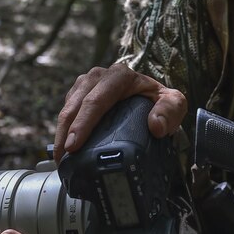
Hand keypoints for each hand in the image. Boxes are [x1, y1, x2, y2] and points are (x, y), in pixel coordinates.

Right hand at [53, 63, 186, 159]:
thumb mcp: (174, 103)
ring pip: (67, 106)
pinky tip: (63, 148)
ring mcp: (86, 82)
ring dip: (60, 132)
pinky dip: (63, 129)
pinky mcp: (78, 91)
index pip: (97, 99)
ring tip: (60, 158)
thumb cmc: (159, 100)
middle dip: (66, 131)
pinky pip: (66, 109)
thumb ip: (170, 111)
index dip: (83, 123)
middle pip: (76, 104)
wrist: (150, 94)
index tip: (75, 144)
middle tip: (63, 157)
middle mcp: (99, 75)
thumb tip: (156, 127)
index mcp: (120, 76)